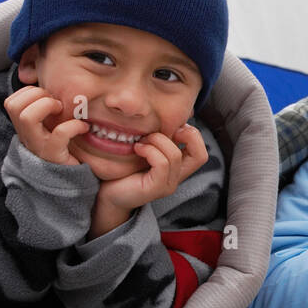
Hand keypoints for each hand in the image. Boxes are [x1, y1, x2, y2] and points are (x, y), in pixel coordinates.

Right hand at [4, 85, 88, 164]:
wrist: (74, 183)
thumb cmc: (67, 149)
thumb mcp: (53, 127)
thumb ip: (46, 108)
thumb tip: (37, 80)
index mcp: (25, 129)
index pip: (11, 102)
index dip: (30, 93)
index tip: (49, 98)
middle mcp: (27, 138)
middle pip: (13, 105)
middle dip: (36, 95)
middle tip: (56, 103)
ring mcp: (38, 148)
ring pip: (27, 117)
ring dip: (47, 105)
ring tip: (62, 110)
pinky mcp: (54, 158)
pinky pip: (59, 134)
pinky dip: (73, 126)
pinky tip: (83, 128)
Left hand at [88, 123, 208, 236]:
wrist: (106, 193)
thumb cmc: (123, 168)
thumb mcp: (144, 148)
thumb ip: (157, 138)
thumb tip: (167, 115)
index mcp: (178, 167)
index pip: (201, 151)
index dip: (192, 134)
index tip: (169, 127)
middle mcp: (177, 177)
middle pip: (201, 156)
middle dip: (187, 135)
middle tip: (165, 131)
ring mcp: (168, 185)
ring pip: (175, 155)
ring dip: (157, 140)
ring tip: (141, 140)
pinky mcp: (156, 189)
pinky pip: (162, 163)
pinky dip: (150, 150)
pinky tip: (137, 148)